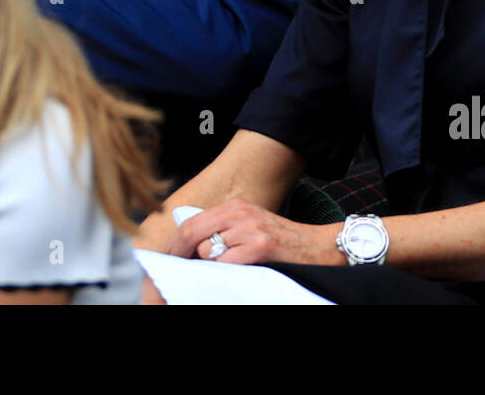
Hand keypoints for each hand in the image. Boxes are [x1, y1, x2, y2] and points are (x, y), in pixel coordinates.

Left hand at [168, 197, 342, 265]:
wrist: (319, 247)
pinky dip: (224, 273)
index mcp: (234, 207)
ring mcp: (250, 229)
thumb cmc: (282, 242)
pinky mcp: (261, 246)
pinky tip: (232, 276)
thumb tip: (191, 250)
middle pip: (193, 233)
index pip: (191, 222)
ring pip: (208, 251)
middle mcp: (239, 213)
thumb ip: (223, 231)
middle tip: (171, 273)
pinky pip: (227, 262)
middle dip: (178, 255)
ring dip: (207, 267)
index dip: (174, 243)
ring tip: (216, 274)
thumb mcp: (250, 227)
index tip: (164, 258)